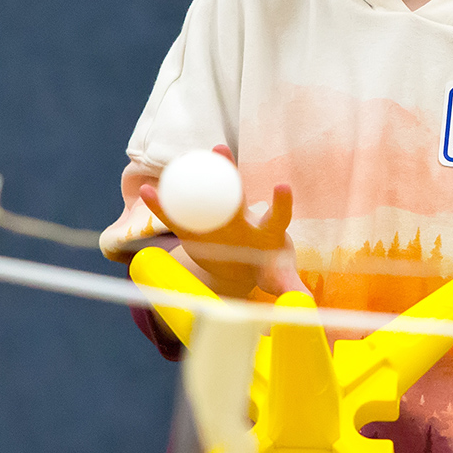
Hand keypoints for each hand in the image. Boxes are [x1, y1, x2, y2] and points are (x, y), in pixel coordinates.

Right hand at [139, 145, 308, 298]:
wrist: (245, 265)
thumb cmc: (268, 266)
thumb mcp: (279, 276)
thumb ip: (290, 285)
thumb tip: (304, 302)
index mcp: (267, 230)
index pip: (278, 214)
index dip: (281, 201)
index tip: (282, 185)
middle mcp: (242, 217)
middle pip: (236, 191)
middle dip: (229, 169)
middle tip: (220, 149)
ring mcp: (218, 221)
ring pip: (206, 195)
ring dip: (194, 177)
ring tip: (180, 162)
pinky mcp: (197, 232)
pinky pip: (178, 218)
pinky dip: (163, 206)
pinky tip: (148, 192)